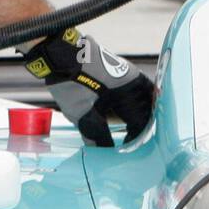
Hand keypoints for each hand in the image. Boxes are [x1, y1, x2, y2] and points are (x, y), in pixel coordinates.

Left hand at [22, 28, 154, 146]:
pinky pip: (136, 91)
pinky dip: (134, 104)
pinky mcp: (120, 72)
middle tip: (132, 141)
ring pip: (144, 99)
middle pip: (148, 109)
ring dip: (140, 115)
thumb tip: (105, 152)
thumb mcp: (82, 114)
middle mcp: (134, 81)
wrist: (60, 55)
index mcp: (130, 91)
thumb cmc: (72, 84)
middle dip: (142, 127)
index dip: (137, 138)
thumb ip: (96, 135)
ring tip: (130, 130)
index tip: (127, 149)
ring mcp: (128, 74)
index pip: (143, 120)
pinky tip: (124, 113)